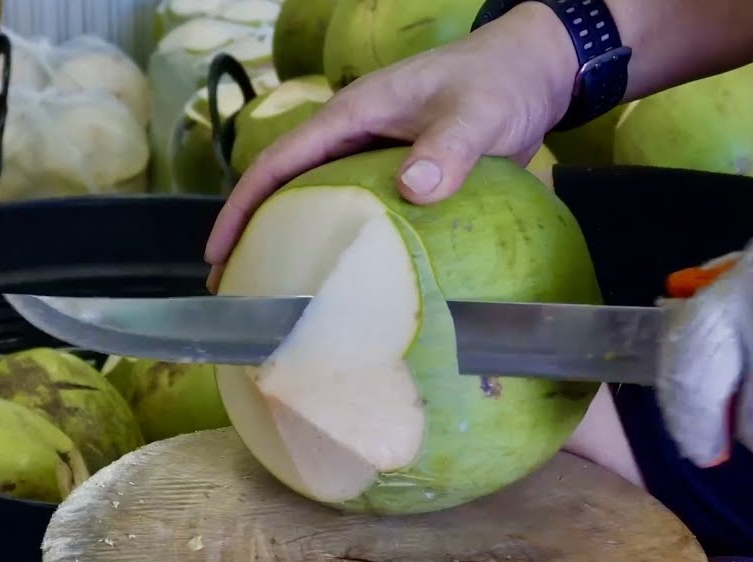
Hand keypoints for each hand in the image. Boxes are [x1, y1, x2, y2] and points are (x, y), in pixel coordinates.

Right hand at [203, 2, 577, 289]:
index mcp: (352, 115)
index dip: (241, 207)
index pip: (278, 163)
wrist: (535, 73)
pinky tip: (340, 284)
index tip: (217, 252)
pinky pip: (355, 215)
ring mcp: (373, 159)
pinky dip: (337, 245)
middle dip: (253, 235)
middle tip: (235, 291)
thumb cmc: (500, 81)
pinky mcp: (398, 178)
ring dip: (292, 244)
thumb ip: (450, 146)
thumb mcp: (478, 112)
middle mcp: (352, 138)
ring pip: (317, 204)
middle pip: (285, 189)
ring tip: (274, 297)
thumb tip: (413, 188)